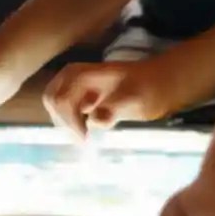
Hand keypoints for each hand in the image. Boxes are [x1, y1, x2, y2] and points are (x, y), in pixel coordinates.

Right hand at [43, 60, 172, 139]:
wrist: (162, 81)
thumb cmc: (151, 88)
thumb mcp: (138, 99)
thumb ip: (115, 108)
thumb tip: (95, 120)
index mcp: (84, 74)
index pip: (61, 99)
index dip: (69, 122)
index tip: (86, 139)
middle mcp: (75, 76)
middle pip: (52, 99)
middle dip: (62, 122)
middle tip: (83, 141)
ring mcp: (77, 84)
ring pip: (55, 104)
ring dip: (64, 123)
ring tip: (85, 139)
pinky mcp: (82, 94)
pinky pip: (64, 107)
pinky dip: (70, 122)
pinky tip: (86, 133)